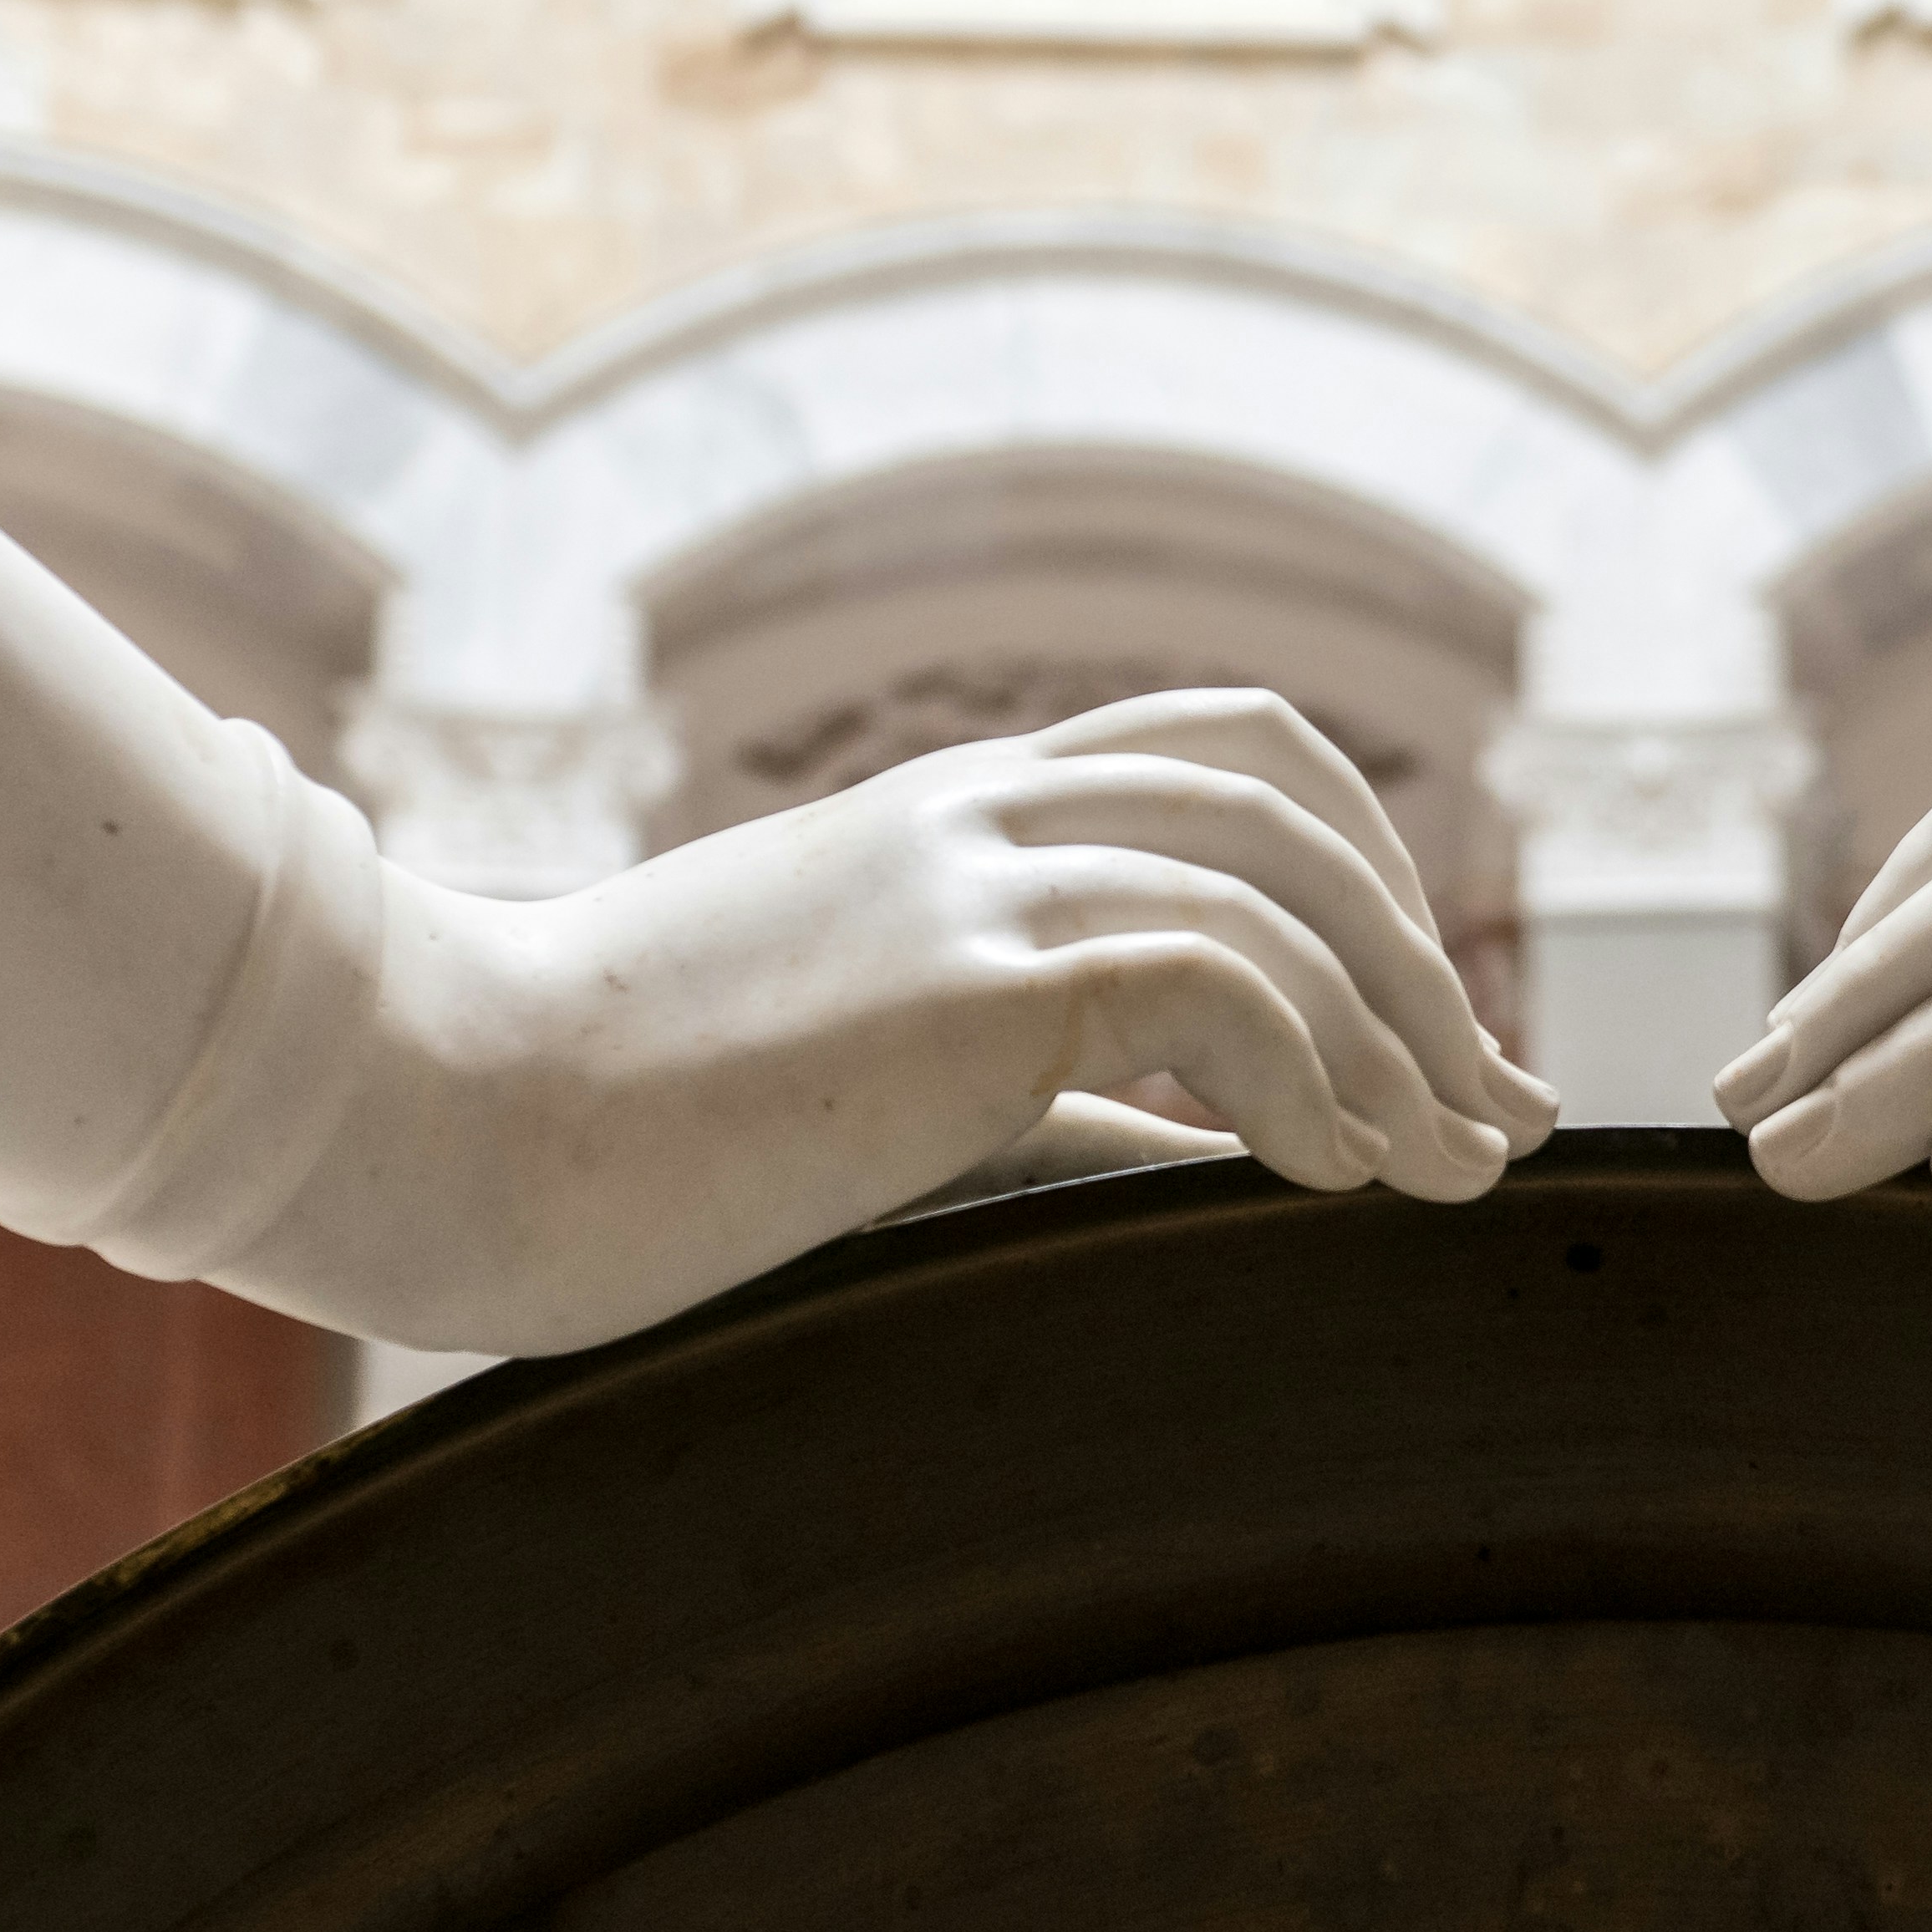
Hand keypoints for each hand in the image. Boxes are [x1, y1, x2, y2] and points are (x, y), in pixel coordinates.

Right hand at [228, 690, 1553, 1353]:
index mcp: (948, 818)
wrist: (440, 1117)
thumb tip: (1190, 1147)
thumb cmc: (614, 1130)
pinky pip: (1212, 977)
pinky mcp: (957, 982)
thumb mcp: (870, 1090)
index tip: (1436, 1025)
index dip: (1364, 867)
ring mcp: (966, 883)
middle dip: (1420, 950)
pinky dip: (1310, 1070)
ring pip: (1275, 884)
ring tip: (1443, 1169)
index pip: (1225, 756)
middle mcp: (972, 815)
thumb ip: (1037, 1088)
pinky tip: (1323, 1175)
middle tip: (1491, 1108)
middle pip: (1284, 797)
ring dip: (1398, 1030)